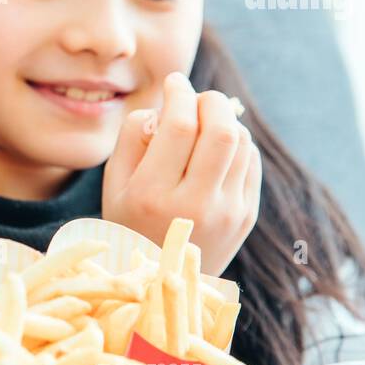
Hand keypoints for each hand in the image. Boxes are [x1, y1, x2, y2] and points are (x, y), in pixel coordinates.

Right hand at [103, 71, 260, 275]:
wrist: (163, 282)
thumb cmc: (130, 223)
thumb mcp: (114, 185)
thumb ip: (131, 139)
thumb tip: (165, 108)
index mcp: (152, 196)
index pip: (178, 127)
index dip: (179, 94)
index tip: (173, 82)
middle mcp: (194, 205)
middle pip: (221, 132)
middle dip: (210, 101)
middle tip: (196, 97)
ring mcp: (227, 213)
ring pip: (241, 143)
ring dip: (224, 121)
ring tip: (204, 122)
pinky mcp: (246, 216)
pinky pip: (250, 162)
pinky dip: (237, 144)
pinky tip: (217, 148)